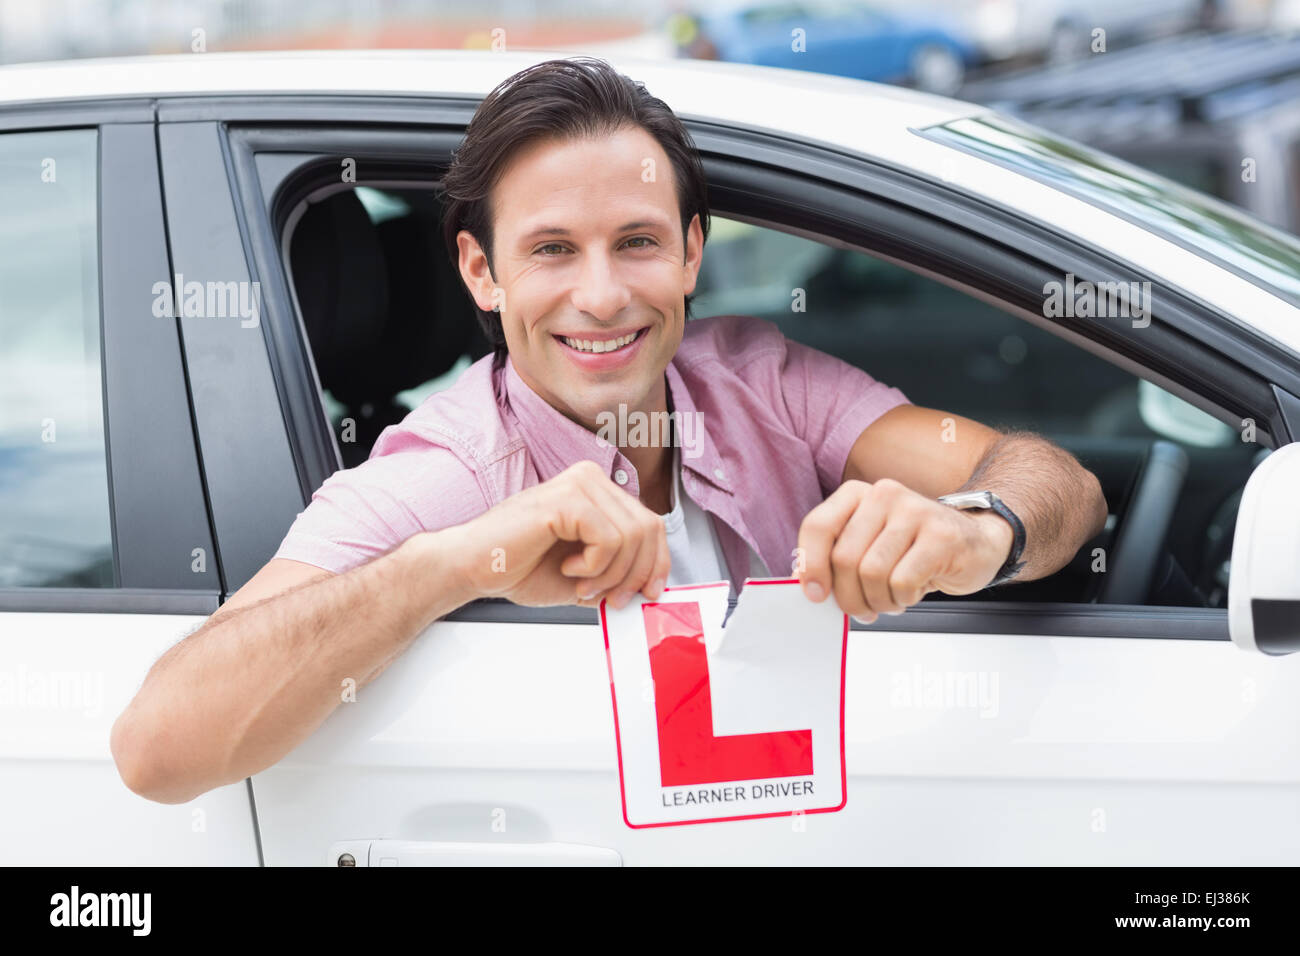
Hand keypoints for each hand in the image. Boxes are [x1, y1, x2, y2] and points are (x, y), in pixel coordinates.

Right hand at [442, 460, 670, 609]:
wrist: (474, 566)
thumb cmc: (519, 566)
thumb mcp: (586, 574)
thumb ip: (618, 571)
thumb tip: (651, 585)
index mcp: (597, 491)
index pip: (651, 522)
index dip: (657, 562)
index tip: (649, 592)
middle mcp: (591, 479)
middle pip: (648, 528)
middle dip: (635, 573)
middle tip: (610, 598)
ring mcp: (579, 484)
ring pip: (631, 535)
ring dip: (611, 574)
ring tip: (583, 585)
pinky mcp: (566, 499)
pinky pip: (608, 538)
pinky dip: (594, 566)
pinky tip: (569, 568)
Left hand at [795, 478, 1012, 621]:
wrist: (976, 542)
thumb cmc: (915, 548)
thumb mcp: (869, 546)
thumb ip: (836, 558)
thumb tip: (804, 584)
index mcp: (857, 494)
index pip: (818, 526)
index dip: (811, 565)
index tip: (814, 594)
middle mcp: (883, 495)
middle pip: (844, 558)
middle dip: (849, 596)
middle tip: (862, 610)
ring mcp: (914, 512)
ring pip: (872, 573)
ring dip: (878, 601)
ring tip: (890, 600)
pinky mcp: (940, 536)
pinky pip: (902, 581)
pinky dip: (902, 599)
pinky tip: (910, 593)